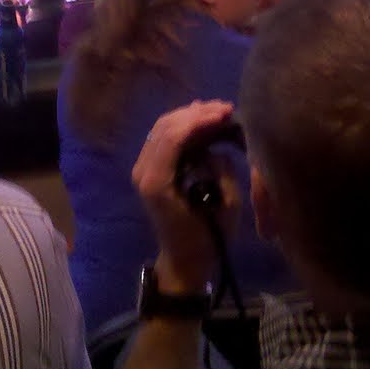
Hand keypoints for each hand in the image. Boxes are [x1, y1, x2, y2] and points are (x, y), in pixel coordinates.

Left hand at [131, 100, 239, 291]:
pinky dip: (184, 126)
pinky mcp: (149, 169)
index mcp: (156, 181)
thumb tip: (214, 150)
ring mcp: (143, 169)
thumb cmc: (207, 239)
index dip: (200, 119)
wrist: (184, 260)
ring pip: (163, 128)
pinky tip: (203, 120)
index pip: (174, 136)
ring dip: (190, 116)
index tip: (226, 113)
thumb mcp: (226, 207)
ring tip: (218, 112)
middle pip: (166, 126)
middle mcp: (143, 170)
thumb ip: (222, 171)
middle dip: (196, 113)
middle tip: (226, 108)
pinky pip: (164, 138)